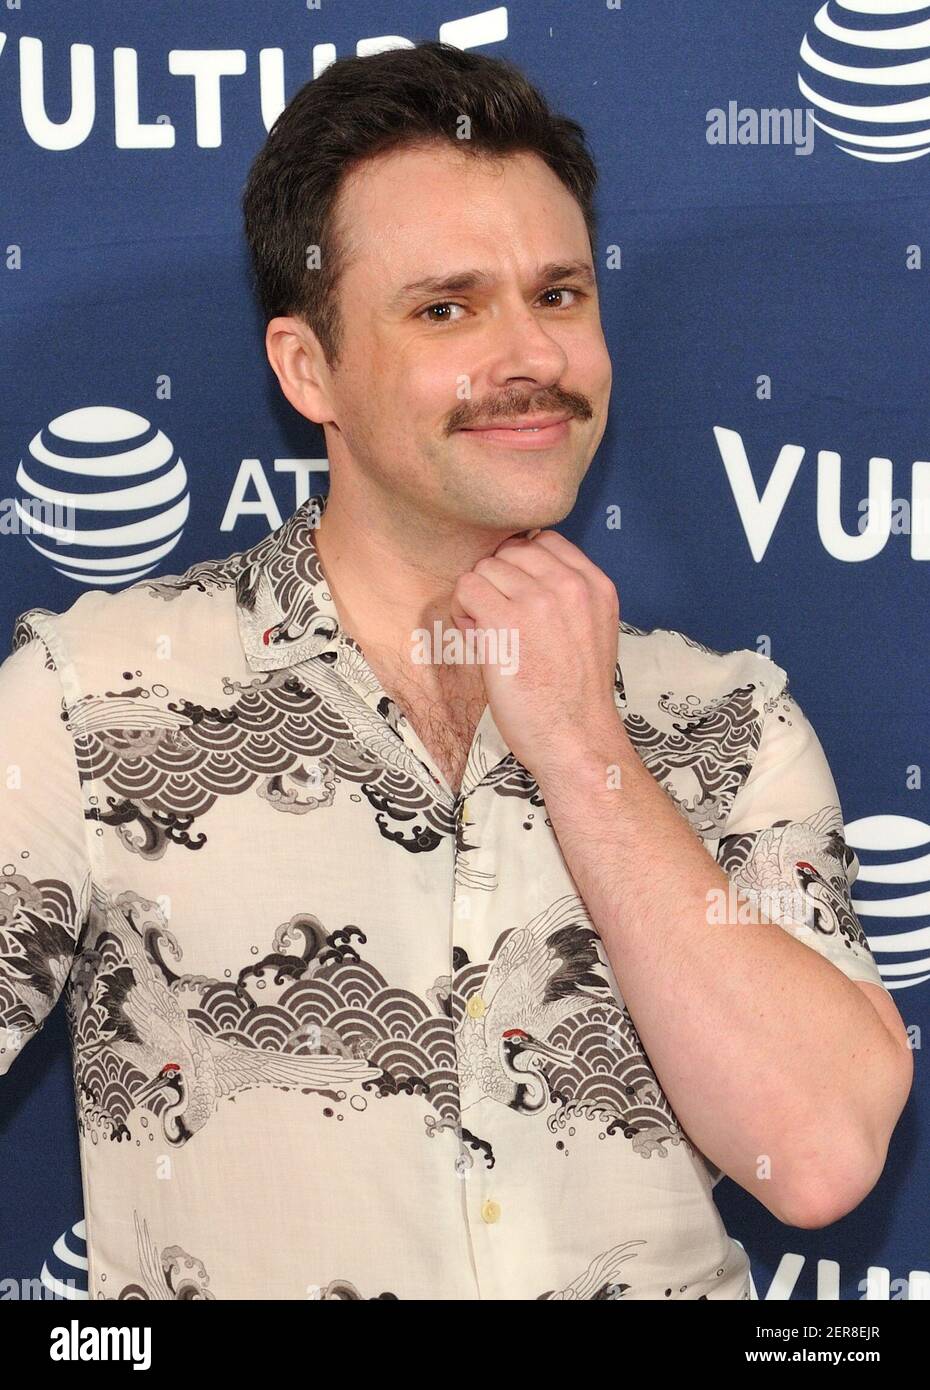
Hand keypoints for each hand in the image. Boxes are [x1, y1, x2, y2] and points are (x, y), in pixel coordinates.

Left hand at [449, 529, 622, 779]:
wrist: (576, 737)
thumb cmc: (576, 695)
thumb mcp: (592, 630)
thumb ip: (566, 597)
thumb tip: (512, 575)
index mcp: (595, 585)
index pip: (544, 541)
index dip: (521, 566)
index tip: (518, 598)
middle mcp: (569, 585)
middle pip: (510, 551)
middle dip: (497, 581)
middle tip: (499, 621)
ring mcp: (537, 600)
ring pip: (484, 568)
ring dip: (477, 597)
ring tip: (489, 633)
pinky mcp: (505, 621)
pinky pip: (466, 588)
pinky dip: (462, 611)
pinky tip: (477, 638)